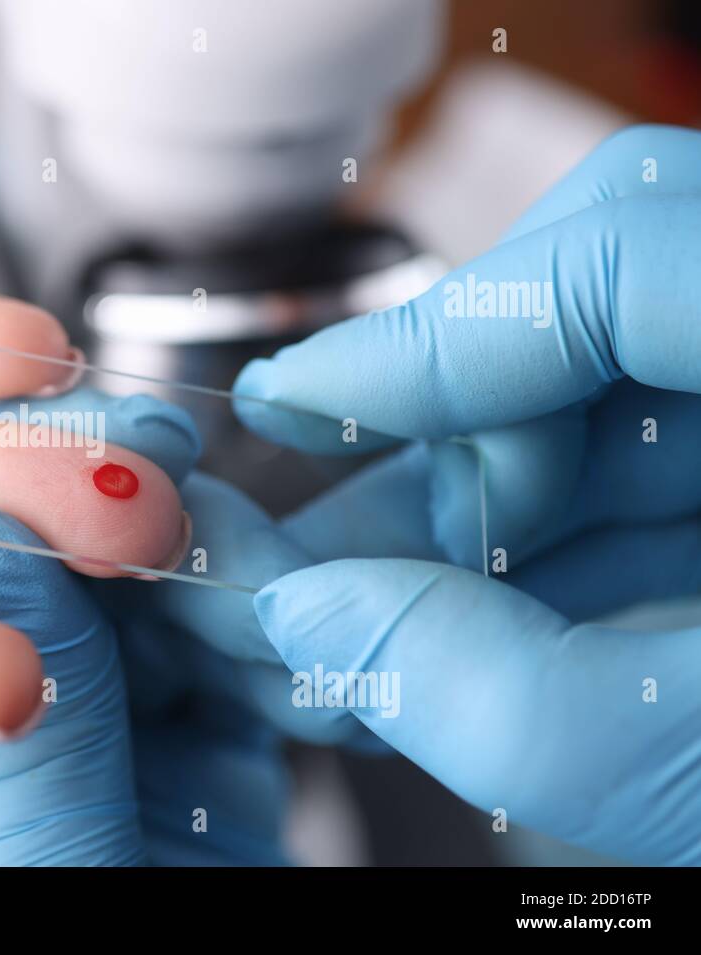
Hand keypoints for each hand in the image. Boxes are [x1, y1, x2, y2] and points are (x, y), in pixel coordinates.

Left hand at [0, 391, 288, 864]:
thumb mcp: (30, 890)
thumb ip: (21, 731)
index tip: (57, 452)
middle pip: (26, 585)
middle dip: (96, 518)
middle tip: (157, 458)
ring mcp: (80, 742)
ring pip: (133, 609)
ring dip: (192, 565)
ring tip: (235, 525)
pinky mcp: (181, 756)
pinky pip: (216, 664)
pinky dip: (259, 633)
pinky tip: (282, 599)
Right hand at [233, 124, 700, 863]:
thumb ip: (506, 703)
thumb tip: (318, 617)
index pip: (636, 250)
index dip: (435, 329)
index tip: (299, 404)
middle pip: (605, 308)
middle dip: (454, 443)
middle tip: (344, 553)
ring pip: (614, 397)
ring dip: (479, 509)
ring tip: (371, 614)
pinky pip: (655, 465)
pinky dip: (549, 544)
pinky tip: (458, 620)